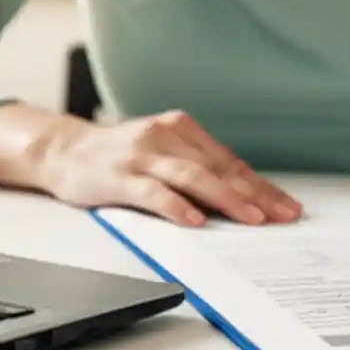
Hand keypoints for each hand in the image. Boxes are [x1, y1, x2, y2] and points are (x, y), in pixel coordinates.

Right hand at [36, 110, 302, 227]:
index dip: (260, 185)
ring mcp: (141, 154)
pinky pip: (152, 191)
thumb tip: (241, 199)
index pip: (229, 161)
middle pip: (218, 168)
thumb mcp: (161, 153)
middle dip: (255, 194)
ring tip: (252, 218)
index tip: (287, 206)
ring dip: (226, 198)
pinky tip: (194, 220)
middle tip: (282, 215)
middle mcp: (165, 135)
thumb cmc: (118, 158)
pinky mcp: (118, 175)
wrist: (62, 150)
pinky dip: (175, 206)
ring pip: (192, 176)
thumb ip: (194, 169)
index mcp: (181, 128)